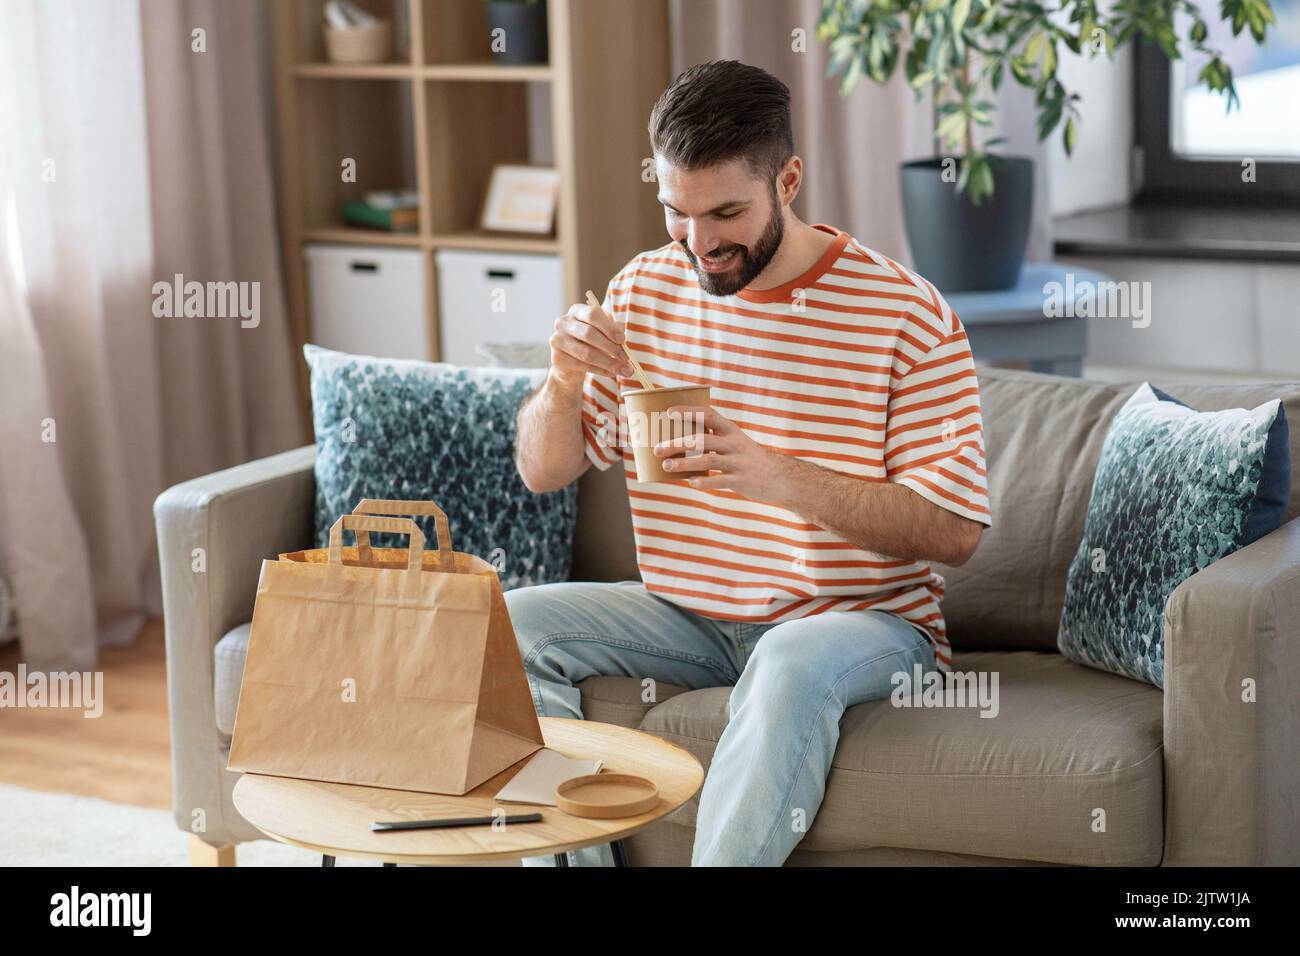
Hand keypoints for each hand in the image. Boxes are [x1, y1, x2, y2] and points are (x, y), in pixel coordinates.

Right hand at [547, 301, 634, 390]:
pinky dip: (601, 371)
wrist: (569, 363)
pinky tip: (611, 373)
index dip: (609, 327)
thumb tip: (622, 336)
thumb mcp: (602, 332)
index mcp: (577, 311)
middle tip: (626, 358)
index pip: (593, 314)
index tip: (622, 339)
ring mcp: (557, 340)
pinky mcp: (557, 358)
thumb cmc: (589, 342)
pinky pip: (583, 366)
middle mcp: (563, 323)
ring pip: (587, 353)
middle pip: (589, 334)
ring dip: (608, 363)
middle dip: (611, 347)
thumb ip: (612, 330)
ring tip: (623, 370)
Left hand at [653, 405, 789, 497]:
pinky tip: (690, 483)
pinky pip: (719, 481)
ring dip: (685, 463)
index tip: (669, 412)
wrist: (781, 477)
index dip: (689, 411)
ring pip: (708, 460)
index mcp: (731, 431)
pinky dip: (703, 481)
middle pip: (702, 440)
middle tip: (657, 448)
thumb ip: (713, 439)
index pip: (708, 415)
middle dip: (678, 443)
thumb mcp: (736, 442)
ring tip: (666, 465)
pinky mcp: (741, 480)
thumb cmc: (749, 459)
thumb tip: (680, 441)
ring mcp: (738, 462)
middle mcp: (734, 443)